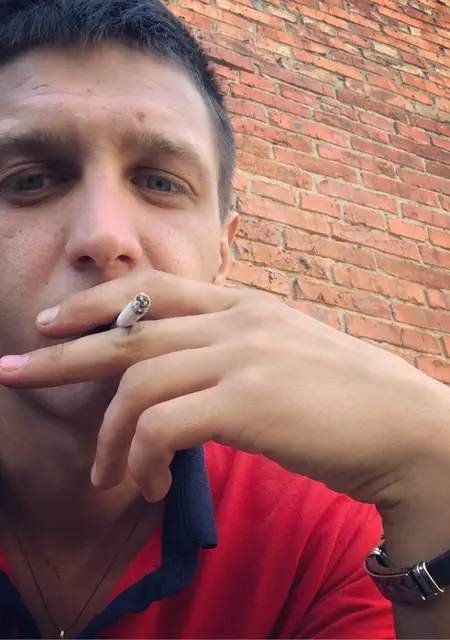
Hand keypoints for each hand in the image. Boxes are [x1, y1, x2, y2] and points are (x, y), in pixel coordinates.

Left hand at [0, 270, 448, 517]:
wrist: (403, 427)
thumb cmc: (344, 400)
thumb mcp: (284, 355)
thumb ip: (233, 353)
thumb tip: (184, 377)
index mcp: (244, 304)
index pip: (153, 289)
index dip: (96, 302)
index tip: (54, 323)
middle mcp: (237, 320)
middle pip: (127, 328)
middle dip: (62, 353)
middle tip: (14, 370)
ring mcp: (242, 356)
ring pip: (137, 383)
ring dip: (111, 436)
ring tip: (107, 475)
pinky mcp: (248, 401)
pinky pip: (164, 426)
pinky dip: (143, 458)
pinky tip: (149, 483)